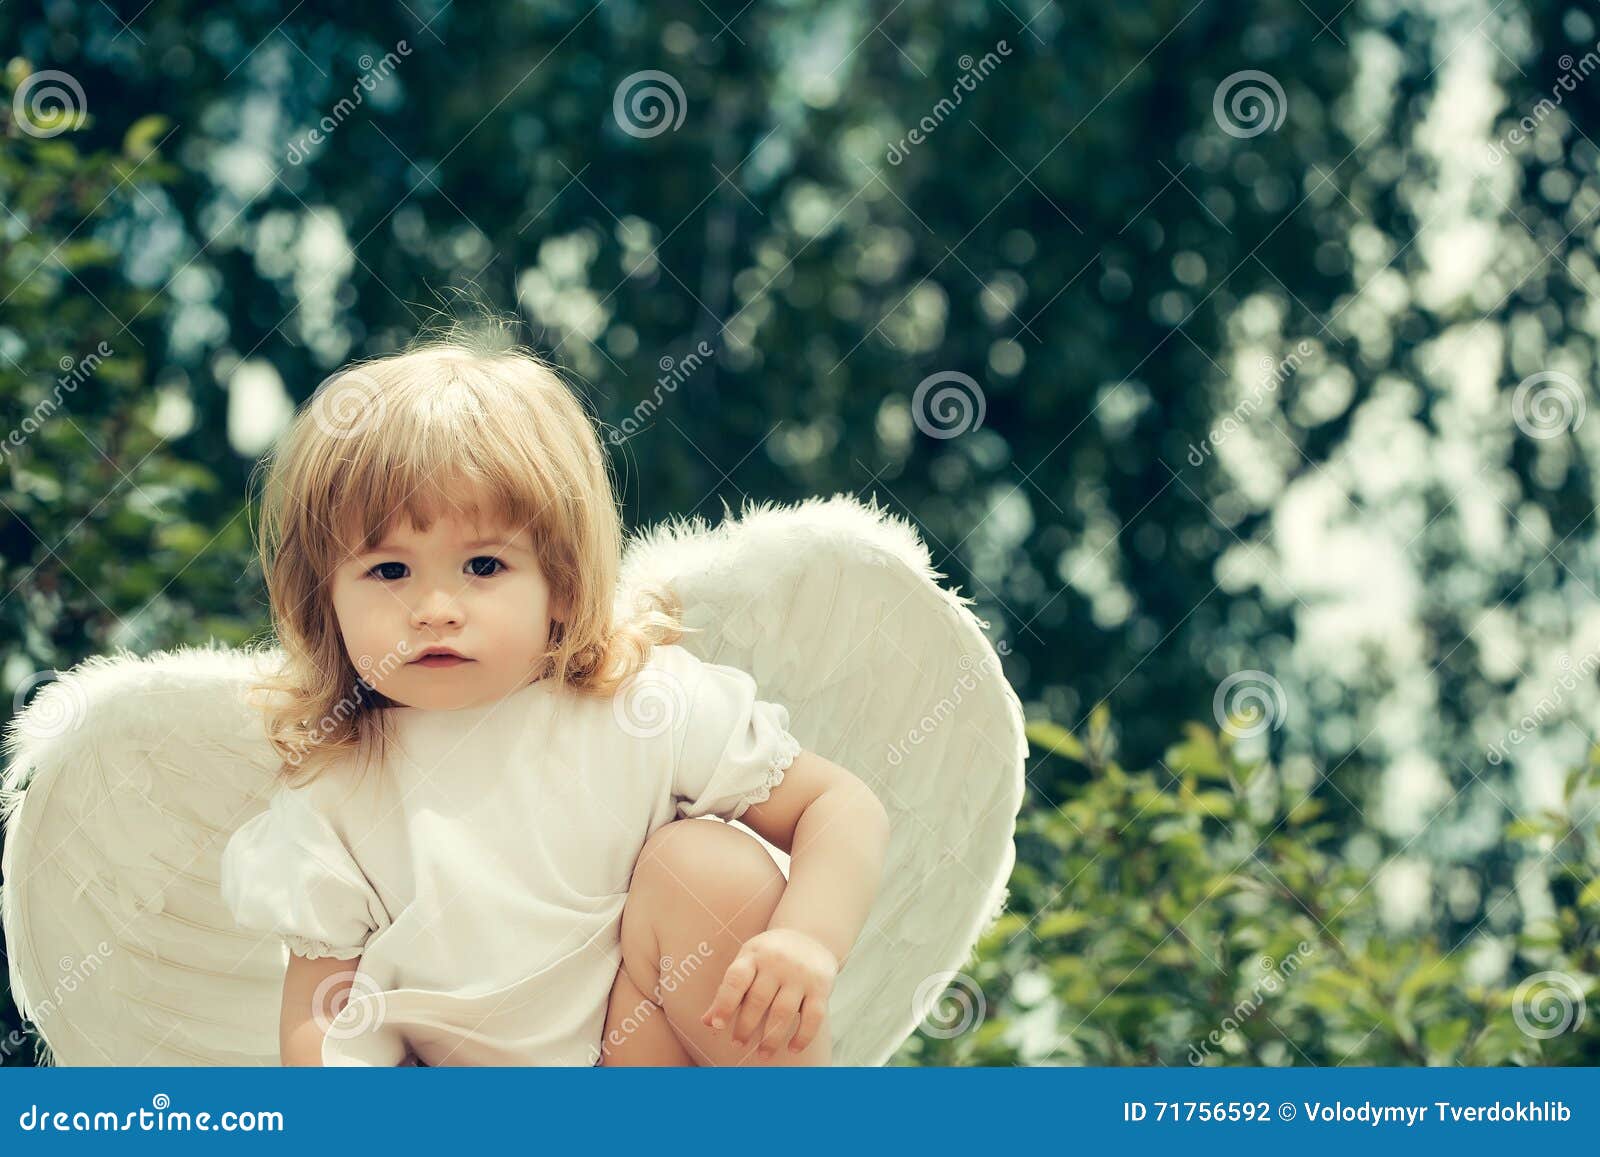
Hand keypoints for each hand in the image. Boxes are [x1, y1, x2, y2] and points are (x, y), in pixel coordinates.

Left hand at [701, 928, 837, 1057]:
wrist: (810, 934)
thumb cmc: (769, 955)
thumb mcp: (746, 963)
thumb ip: (728, 991)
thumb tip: (707, 1022)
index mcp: (753, 955)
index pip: (736, 980)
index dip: (724, 1004)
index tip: (718, 1026)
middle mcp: (777, 962)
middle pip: (758, 1000)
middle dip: (746, 1027)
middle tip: (738, 1044)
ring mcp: (800, 974)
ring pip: (784, 1012)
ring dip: (771, 1039)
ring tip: (762, 1054)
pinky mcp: (821, 986)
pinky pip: (813, 1016)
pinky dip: (803, 1037)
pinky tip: (792, 1049)